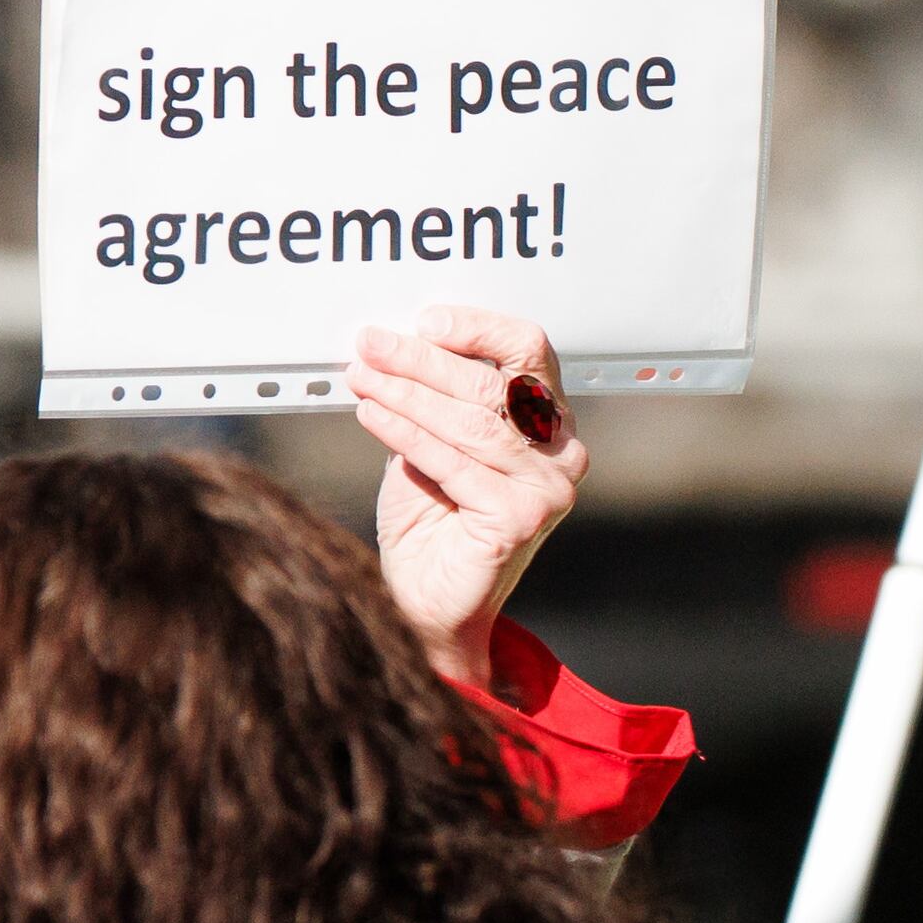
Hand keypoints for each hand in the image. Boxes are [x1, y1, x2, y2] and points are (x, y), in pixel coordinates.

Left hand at [350, 303, 587, 690]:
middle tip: (372, 344)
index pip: (528, 351)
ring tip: (362, 376)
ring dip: (406, 392)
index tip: (424, 320)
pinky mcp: (521, 517)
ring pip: (470, 421)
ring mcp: (548, 487)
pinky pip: (454, 462)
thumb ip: (431, 397)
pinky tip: (371, 413)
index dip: (478, 327)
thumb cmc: (430, 519)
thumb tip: (390, 343)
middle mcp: (561, 451)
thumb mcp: (429, 441)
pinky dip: (405, 432)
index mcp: (548, 422)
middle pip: (494, 383)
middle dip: (423, 359)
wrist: (427, 602)